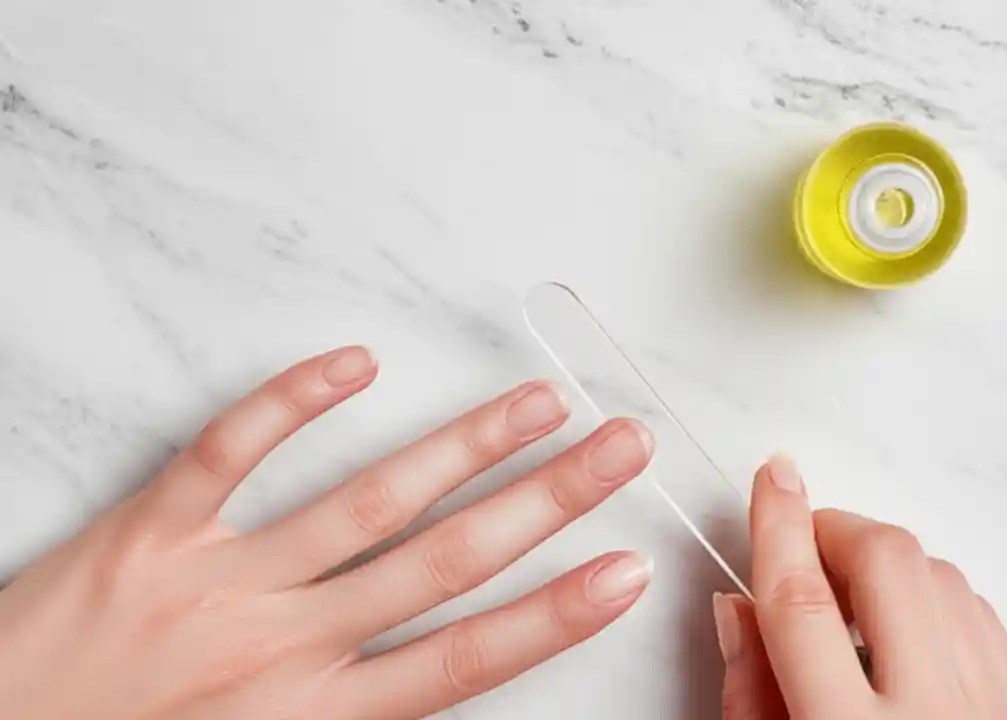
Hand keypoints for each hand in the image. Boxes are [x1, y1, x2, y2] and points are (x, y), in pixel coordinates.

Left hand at [0, 347, 655, 719]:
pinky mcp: (150, 533)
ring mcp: (218, 582)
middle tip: (618, 448)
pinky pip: (229, 453)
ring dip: (464, 447)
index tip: (625, 570)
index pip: (465, 658)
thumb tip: (437, 669)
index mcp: (313, 716)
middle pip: (443, 562)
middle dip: (547, 502)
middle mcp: (281, 646)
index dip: (554, 613)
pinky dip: (295, 402)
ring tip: (539, 402)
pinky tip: (359, 362)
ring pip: (366, 503)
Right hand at [715, 456, 1006, 718]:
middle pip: (886, 562)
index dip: (779, 527)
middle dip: (836, 531)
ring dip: (886, 570)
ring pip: (942, 576)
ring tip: (850, 609)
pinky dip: (934, 602)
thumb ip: (751, 697)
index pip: (802, 603)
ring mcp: (994, 707)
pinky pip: (982, 614)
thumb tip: (739, 608)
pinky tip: (901, 635)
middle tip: (804, 547)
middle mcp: (933, 713)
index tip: (773, 478)